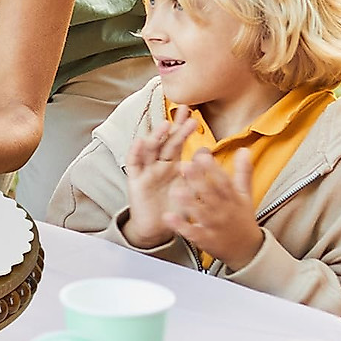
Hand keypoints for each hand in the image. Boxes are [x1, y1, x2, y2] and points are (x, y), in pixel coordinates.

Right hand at [123, 110, 200, 248]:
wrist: (157, 229)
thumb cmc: (173, 208)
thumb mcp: (189, 189)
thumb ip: (197, 171)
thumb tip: (207, 150)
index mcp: (173, 165)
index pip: (179, 142)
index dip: (184, 129)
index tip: (194, 115)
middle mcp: (159, 164)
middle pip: (166, 142)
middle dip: (175, 127)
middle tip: (185, 112)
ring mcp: (146, 171)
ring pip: (150, 150)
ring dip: (157, 137)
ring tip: (166, 124)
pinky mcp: (135, 181)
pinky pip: (133, 165)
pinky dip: (135, 153)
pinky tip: (140, 142)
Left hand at [165, 147, 262, 269]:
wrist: (247, 250)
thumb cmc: (242, 219)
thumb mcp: (245, 195)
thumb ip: (243, 172)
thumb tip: (244, 150)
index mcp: (233, 198)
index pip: (223, 181)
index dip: (213, 168)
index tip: (202, 155)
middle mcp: (224, 211)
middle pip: (211, 195)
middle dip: (198, 180)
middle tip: (185, 166)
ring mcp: (214, 226)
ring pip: (201, 213)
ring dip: (188, 202)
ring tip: (176, 190)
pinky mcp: (205, 239)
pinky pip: (192, 232)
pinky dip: (180, 225)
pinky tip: (168, 217)